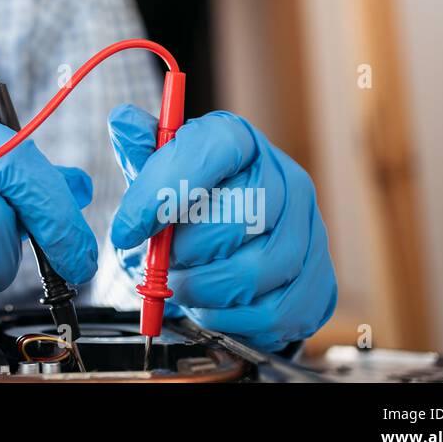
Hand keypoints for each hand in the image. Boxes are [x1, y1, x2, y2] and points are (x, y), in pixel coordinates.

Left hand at [107, 105, 336, 350]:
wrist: (229, 250)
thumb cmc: (187, 205)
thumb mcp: (156, 174)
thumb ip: (140, 152)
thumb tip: (123, 120)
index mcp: (238, 140)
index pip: (213, 148)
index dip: (166, 190)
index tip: (127, 229)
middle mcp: (283, 177)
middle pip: (242, 214)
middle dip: (185, 251)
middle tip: (157, 266)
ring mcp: (309, 228)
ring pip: (259, 268)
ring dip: (205, 289)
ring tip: (178, 288)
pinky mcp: (319, 279)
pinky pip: (278, 311)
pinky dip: (233, 320)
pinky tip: (208, 310)